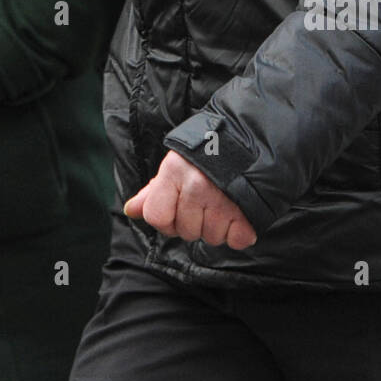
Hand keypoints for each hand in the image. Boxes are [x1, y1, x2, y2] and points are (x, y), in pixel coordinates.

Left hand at [123, 150, 257, 249]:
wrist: (251, 140)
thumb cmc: (207, 155)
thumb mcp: (176, 166)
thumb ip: (153, 192)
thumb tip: (130, 210)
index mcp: (174, 172)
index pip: (156, 217)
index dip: (166, 219)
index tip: (177, 207)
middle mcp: (197, 186)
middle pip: (185, 231)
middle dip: (195, 222)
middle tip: (207, 200)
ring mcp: (223, 200)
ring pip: (211, 238)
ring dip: (217, 227)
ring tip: (224, 202)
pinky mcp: (248, 212)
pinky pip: (236, 241)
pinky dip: (239, 232)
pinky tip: (238, 212)